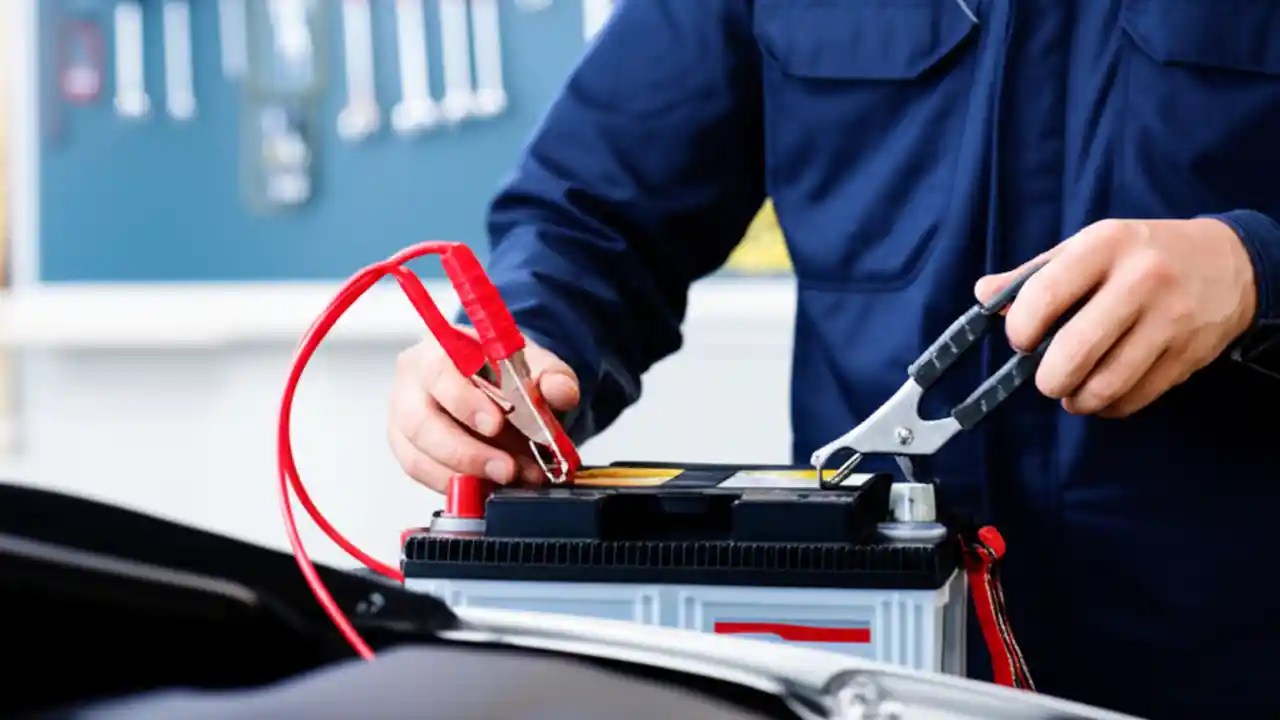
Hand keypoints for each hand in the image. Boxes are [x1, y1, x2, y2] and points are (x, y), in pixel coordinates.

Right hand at [388, 327, 579, 492]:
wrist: (500, 386)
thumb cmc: (507, 371)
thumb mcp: (537, 365)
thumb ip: (553, 376)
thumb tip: (561, 392)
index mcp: (439, 347)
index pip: (438, 371)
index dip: (463, 401)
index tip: (495, 424)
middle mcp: (413, 382)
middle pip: (420, 422)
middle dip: (466, 453)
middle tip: (507, 469)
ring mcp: (404, 418)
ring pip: (417, 456)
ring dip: (465, 476)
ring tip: (510, 478)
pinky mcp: (408, 449)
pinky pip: (424, 476)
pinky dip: (458, 486)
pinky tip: (489, 486)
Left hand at [975, 218, 1256, 417]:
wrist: (1231, 261)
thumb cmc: (1140, 255)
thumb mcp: (1086, 248)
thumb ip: (1032, 275)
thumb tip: (982, 295)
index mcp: (1104, 246)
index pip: (1044, 296)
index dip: (1020, 330)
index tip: (1019, 342)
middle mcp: (1141, 280)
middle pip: (1074, 351)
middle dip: (1047, 379)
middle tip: (1045, 377)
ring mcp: (1170, 320)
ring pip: (1106, 385)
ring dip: (1077, 400)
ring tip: (1072, 391)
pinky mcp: (1189, 355)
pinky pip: (1135, 398)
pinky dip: (1110, 406)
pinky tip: (1104, 393)